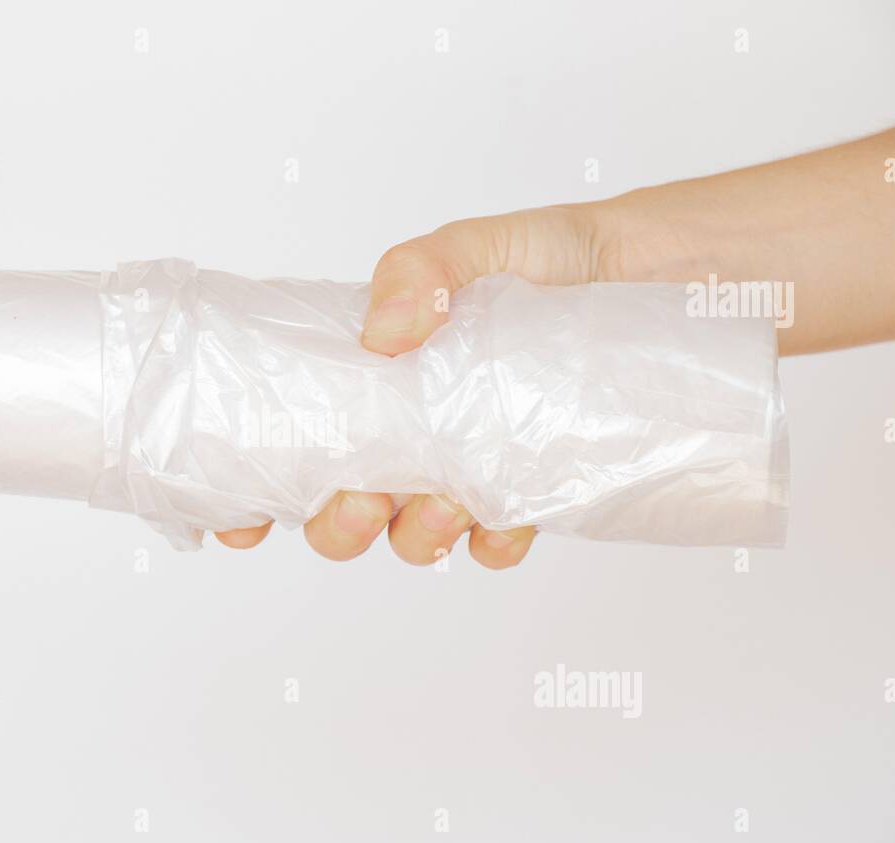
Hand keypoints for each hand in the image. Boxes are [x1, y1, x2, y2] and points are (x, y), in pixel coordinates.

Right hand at [216, 203, 616, 567]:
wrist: (656, 275)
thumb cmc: (549, 258)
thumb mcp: (473, 246)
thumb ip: (420, 274)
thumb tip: (384, 332)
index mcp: (373, 381)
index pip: (295, 438)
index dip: (255, 489)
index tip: (237, 519)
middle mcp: (411, 432)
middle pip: (342, 508)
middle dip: (336, 525)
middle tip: (361, 502)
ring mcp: (466, 466)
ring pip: (410, 536)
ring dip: (414, 538)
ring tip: (445, 507)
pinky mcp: (527, 491)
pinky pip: (493, 543)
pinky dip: (491, 543)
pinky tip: (503, 522)